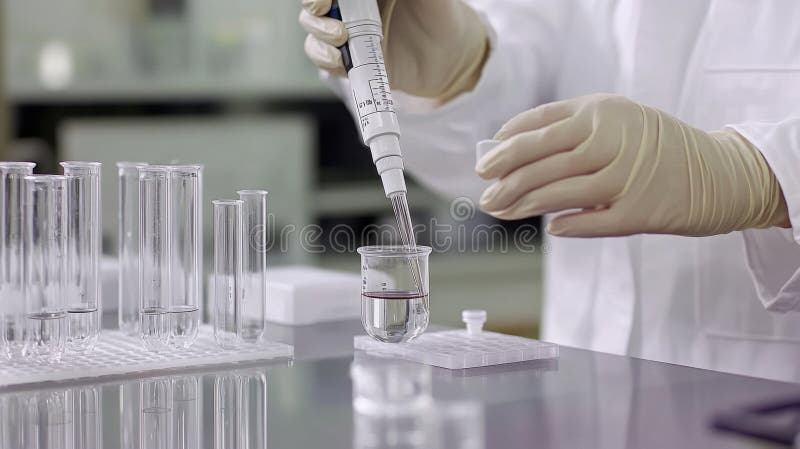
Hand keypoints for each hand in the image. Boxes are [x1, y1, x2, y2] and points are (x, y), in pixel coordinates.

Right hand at [299, 0, 488, 99]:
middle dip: (312, 4)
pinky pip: (322, 56)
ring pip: (312, 26)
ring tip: (340, 37)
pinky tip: (339, 59)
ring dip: (317, 31)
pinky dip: (323, 57)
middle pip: (313, 2)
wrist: (450, 58)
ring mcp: (347, 30)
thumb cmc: (441, 15)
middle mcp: (351, 4)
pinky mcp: (349, 59)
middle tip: (322, 8)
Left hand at [476, 94, 789, 236]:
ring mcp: (627, 176)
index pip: (539, 125)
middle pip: (541, 160)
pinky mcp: (641, 211)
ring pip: (558, 192)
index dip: (506, 144)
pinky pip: (593, 221)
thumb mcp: (618, 120)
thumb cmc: (657, 147)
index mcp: (601, 111)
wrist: (720, 172)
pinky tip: (550, 228)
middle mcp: (611, 139)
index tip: (486, 161)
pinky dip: (568, 224)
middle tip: (484, 195)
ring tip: (500, 212)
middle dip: (504, 178)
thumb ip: (572, 130)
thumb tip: (513, 150)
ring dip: (523, 204)